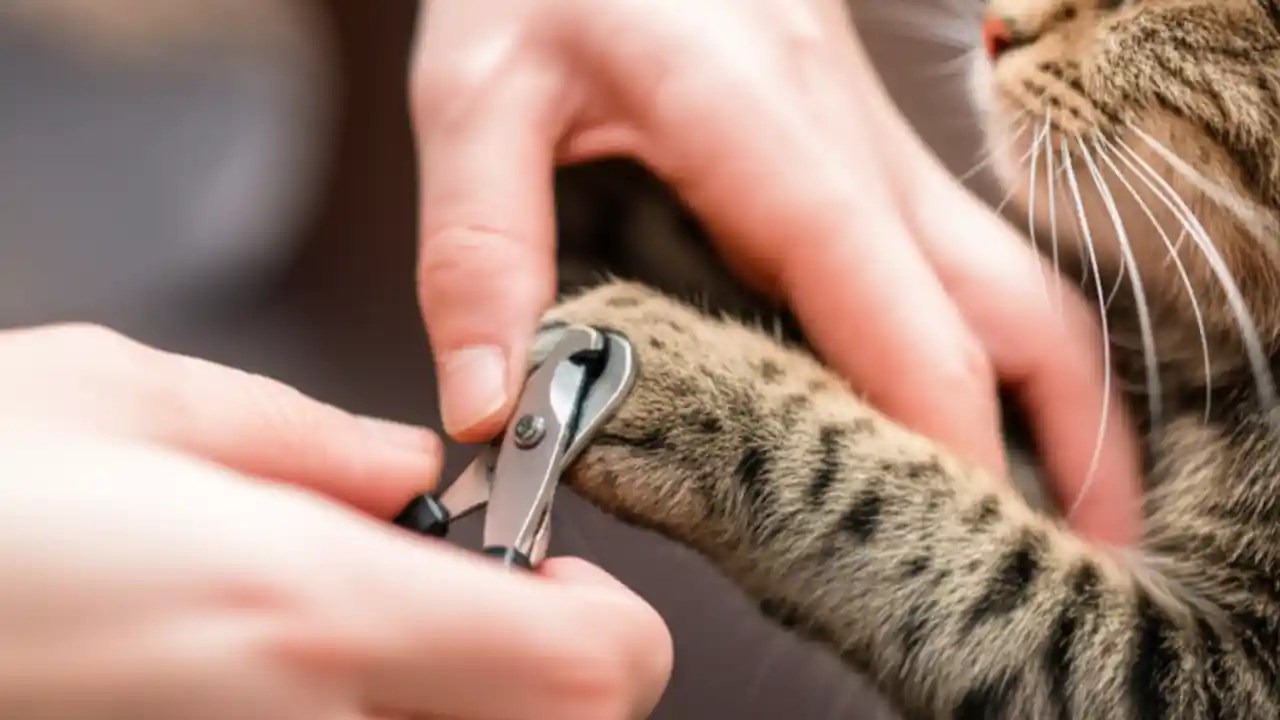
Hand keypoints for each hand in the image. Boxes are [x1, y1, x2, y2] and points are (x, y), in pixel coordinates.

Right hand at [0, 325, 671, 718]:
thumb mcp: (128, 400)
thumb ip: (303, 444)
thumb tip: (400, 473)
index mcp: (311, 613)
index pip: (595, 669)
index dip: (603, 615)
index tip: (543, 562)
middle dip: (537, 660)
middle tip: (463, 593)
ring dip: (461, 693)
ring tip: (346, 622)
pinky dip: (370, 708)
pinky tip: (279, 666)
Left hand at [410, 0, 1141, 543]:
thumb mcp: (479, 94)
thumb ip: (481, 253)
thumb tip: (495, 409)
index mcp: (762, 126)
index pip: (883, 303)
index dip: (934, 434)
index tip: (946, 544)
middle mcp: (851, 141)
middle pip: (1004, 304)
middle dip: (1056, 444)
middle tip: (1067, 568)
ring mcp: (875, 147)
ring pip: (1013, 283)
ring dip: (1058, 401)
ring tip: (1069, 519)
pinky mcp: (866, 156)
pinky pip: (961, 267)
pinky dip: (999, 357)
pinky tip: (991, 421)